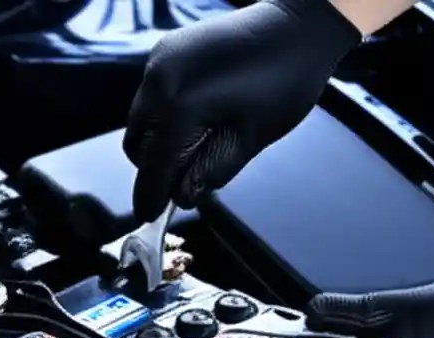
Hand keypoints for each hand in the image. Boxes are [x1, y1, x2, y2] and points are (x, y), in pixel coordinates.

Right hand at [124, 0, 360, 222]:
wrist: (295, 26)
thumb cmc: (285, 80)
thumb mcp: (251, 138)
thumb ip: (211, 171)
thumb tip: (181, 194)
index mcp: (179, 105)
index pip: (154, 166)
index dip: (151, 197)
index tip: (148, 215)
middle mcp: (158, 80)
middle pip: (138, 144)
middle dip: (155, 167)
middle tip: (183, 179)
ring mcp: (158, 62)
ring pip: (141, 120)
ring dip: (159, 140)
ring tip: (197, 144)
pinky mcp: (165, 51)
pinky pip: (151, 95)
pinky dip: (164, 114)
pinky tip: (197, 115)